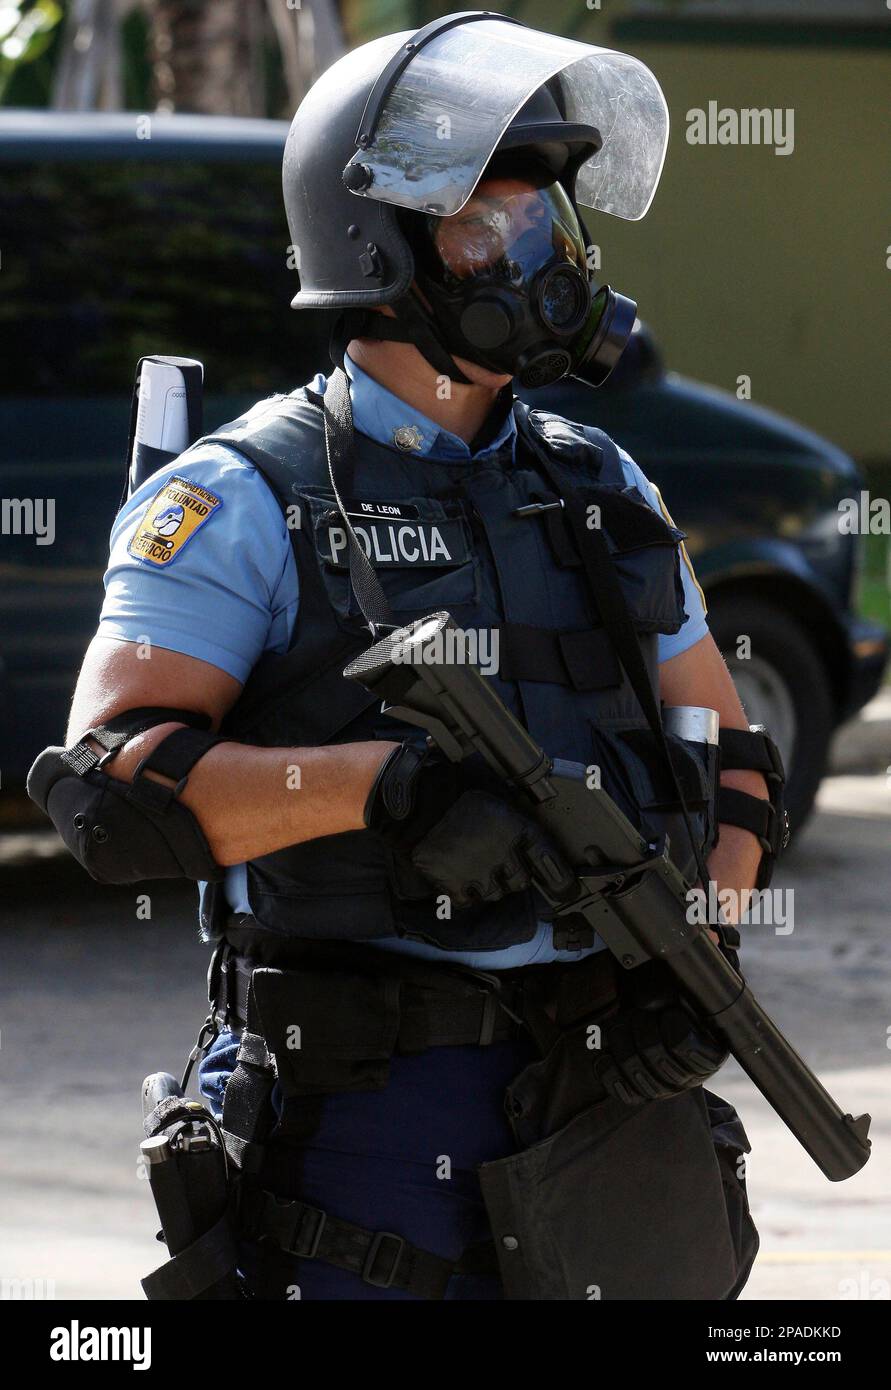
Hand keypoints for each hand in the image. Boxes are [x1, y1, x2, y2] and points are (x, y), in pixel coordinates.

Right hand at [365, 744, 575, 907]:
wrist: (416, 802)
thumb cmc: (454, 785)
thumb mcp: (494, 788)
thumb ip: (512, 808)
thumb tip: (530, 806)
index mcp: (517, 828)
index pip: (548, 859)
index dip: (560, 875)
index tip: (566, 886)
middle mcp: (503, 854)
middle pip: (520, 881)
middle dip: (513, 875)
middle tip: (500, 862)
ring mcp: (479, 872)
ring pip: (495, 894)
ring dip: (489, 884)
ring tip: (476, 868)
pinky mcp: (454, 884)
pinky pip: (467, 900)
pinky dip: (465, 893)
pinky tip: (459, 877)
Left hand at [594, 961, 728, 1103]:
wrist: (652, 1008)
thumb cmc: (669, 997)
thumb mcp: (678, 989)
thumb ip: (671, 996)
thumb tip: (646, 1004)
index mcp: (710, 1052)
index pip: (685, 1044)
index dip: (670, 1023)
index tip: (669, 1010)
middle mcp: (691, 1076)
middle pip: (657, 1059)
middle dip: (640, 1029)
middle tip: (638, 1013)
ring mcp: (666, 1088)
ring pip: (639, 1076)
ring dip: (621, 1046)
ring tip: (619, 1026)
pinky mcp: (643, 1093)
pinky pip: (626, 1093)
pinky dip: (610, 1072)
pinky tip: (605, 1055)